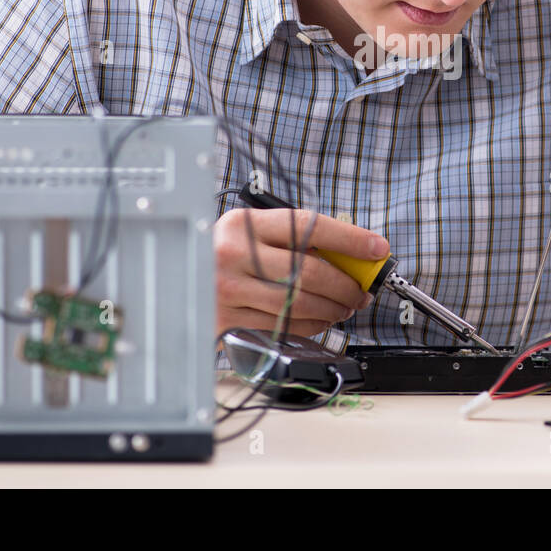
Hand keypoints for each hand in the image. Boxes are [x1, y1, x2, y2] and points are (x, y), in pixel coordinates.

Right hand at [213, 207, 389, 338]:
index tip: (377, 248)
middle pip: (308, 271)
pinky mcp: (226, 322)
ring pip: (299, 304)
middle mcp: (232, 255)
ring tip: (344, 306)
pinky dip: (311, 325)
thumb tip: (350, 256)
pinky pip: (283, 326)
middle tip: (361, 290)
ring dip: (333, 309)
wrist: (173, 278)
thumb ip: (293, 240)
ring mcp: (227, 291)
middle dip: (346, 284)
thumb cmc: (221, 255)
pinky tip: (319, 319)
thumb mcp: (251, 234)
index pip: (308, 227)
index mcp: (244, 224)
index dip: (349, 238)